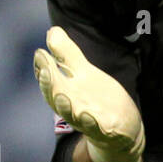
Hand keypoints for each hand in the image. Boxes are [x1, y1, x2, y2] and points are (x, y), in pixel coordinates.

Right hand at [33, 26, 144, 161]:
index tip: (41, 54)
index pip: (50, 80)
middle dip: (50, 86)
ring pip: (73, 115)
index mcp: (65, 92)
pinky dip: (92, 124)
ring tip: (63, 95)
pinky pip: (98, 129)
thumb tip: (52, 31)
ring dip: (66, 107)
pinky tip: (89, 116)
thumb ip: (67, 54)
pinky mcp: (106, 130)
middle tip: (45, 72)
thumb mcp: (83, 73)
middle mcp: (73, 107)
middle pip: (57, 97)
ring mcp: (89, 120)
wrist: (121, 127)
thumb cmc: (97, 99)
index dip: (44, 68)